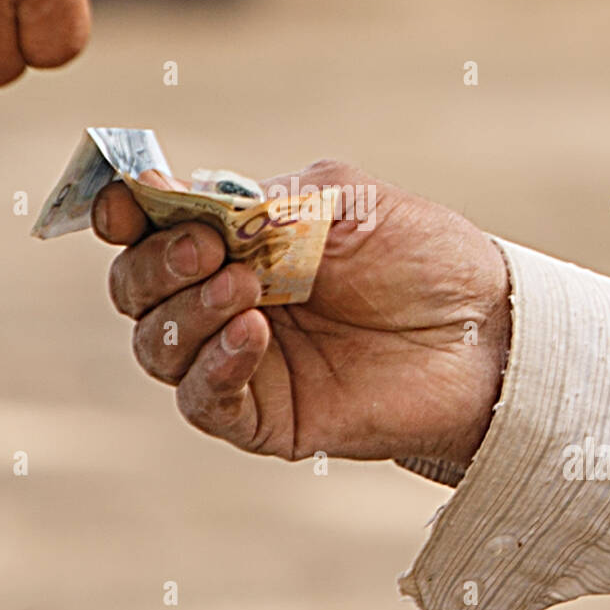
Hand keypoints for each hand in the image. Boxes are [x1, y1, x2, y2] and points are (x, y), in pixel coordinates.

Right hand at [93, 161, 511, 465]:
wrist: (484, 330)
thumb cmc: (420, 255)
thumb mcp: (342, 201)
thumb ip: (261, 201)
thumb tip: (174, 192)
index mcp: (234, 240)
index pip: (150, 229)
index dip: (124, 213)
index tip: (125, 203)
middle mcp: (223, 300)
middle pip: (137, 291)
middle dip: (158, 265)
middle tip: (210, 248)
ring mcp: (240, 361)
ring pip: (157, 347)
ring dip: (188, 313)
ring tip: (248, 291)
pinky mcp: (263, 417)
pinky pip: (204, 401)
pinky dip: (214, 366)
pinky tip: (251, 335)